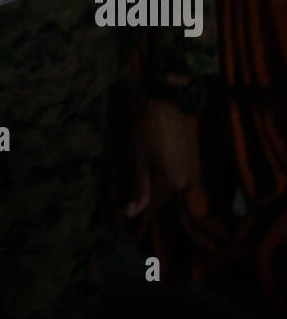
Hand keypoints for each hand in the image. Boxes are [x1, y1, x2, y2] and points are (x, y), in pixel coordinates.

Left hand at [123, 97, 202, 217]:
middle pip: (162, 196)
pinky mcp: (197, 163)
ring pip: (171, 187)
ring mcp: (194, 173)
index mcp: (171, 184)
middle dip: (147, 191)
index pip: (151, 207)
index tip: (121, 216)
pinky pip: (180, 177)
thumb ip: (138, 189)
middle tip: (133, 179)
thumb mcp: (138, 159)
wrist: (169, 103)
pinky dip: (169, 173)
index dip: (136, 210)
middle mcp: (187, 183)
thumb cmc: (148, 129)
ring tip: (148, 162)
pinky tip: (160, 158)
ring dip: (159, 181)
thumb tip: (130, 214)